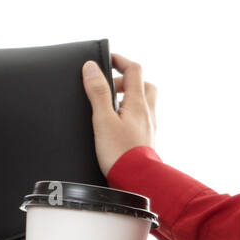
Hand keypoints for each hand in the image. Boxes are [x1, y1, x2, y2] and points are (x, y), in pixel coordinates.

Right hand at [83, 52, 156, 176]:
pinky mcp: (146, 139)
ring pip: (145, 101)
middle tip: (108, 86)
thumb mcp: (102, 119)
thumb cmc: (119, 152)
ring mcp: (149, 126)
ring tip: (111, 105)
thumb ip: (97, 92)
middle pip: (144, 84)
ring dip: (130, 96)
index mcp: (137, 103)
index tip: (105, 59)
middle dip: (127, 79)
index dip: (120, 60)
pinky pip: (142, 118)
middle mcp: (147, 112)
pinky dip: (131, 113)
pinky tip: (118, 124)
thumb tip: (91, 68)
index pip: (134, 70)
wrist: (136, 179)